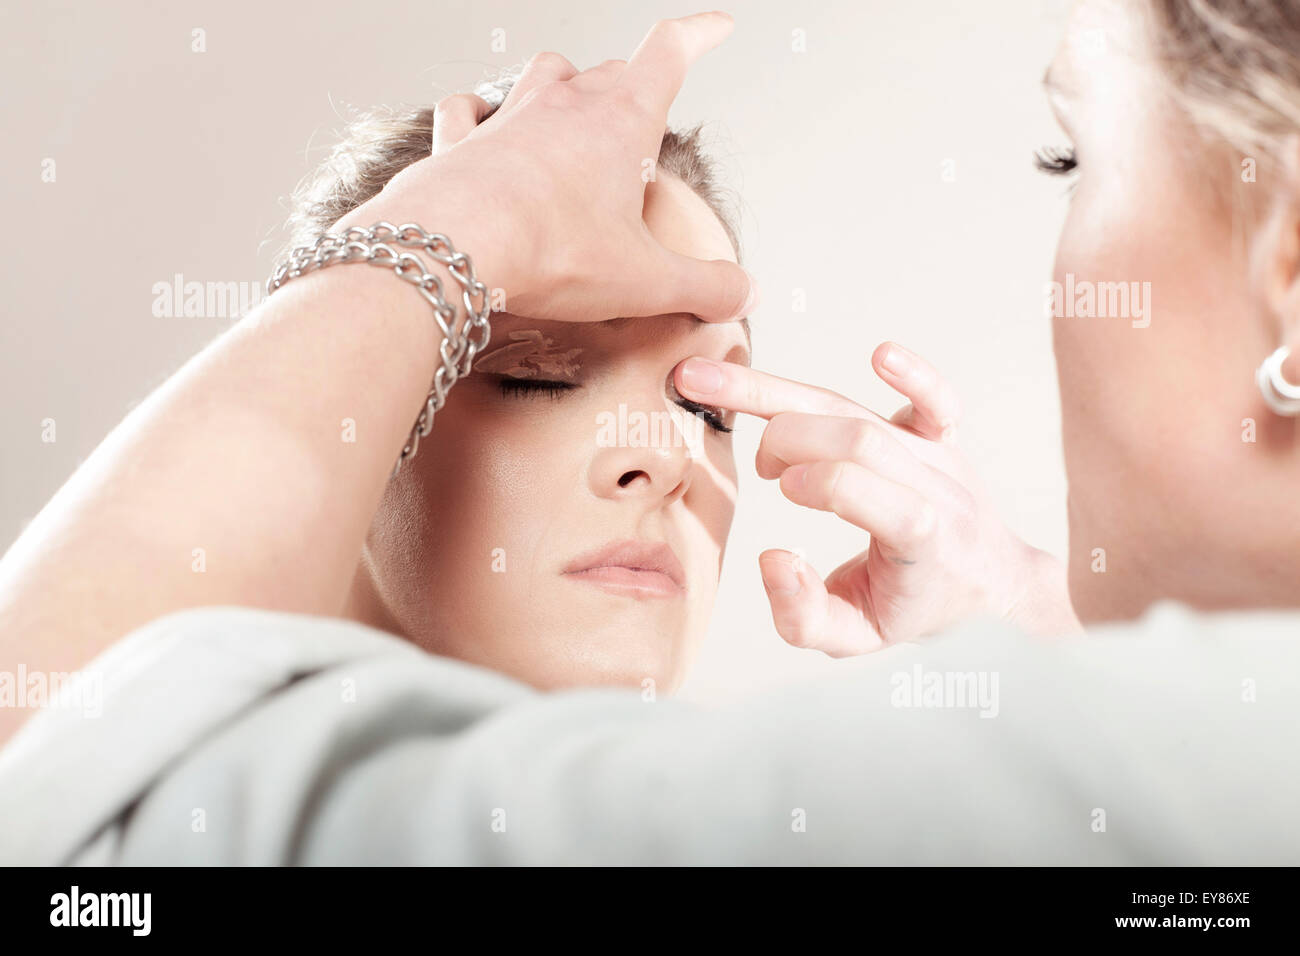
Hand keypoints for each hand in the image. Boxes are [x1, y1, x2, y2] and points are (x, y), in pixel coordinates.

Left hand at [337, 12, 755, 324]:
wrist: (452, 248)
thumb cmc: (548, 253)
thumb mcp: (646, 282)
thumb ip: (704, 287)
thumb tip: (742, 292)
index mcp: (621, 123)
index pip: (669, 53)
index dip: (698, 35)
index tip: (715, 27)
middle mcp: (565, 106)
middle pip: (610, 71)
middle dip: (633, 84)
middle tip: (644, 115)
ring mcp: (509, 118)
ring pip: (545, 74)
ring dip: (564, 85)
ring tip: (573, 109)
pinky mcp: (459, 143)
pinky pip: (466, 108)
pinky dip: (478, 109)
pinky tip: (482, 119)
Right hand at [673, 342, 1081, 654]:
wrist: (991, 584)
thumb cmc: (917, 610)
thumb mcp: (857, 639)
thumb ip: (804, 617)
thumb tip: (772, 560)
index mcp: (922, 544)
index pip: (871, 495)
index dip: (822, 484)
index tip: (778, 489)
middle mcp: (936, 490)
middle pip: (859, 439)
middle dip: (788, 436)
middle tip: (756, 464)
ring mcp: (939, 457)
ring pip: (862, 411)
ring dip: (786, 396)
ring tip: (719, 386)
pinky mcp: (940, 434)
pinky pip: (934, 397)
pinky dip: (912, 372)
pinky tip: (881, 354)